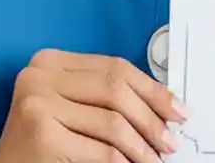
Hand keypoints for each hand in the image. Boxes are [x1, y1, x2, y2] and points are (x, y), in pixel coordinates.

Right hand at [0, 48, 186, 162]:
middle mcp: (39, 76)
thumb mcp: (70, 105)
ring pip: (112, 123)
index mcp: (49, 61)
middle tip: (170, 140)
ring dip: (142, 147)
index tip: (177, 110)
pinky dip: (124, 162)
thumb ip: (104, 95)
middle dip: (152, 118)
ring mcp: (38, 104)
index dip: (152, 89)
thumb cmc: (41, 140)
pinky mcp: (41, 135)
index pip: (115, 67)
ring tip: (154, 159)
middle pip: (116, 90)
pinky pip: (101, 150)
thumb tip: (162, 105)